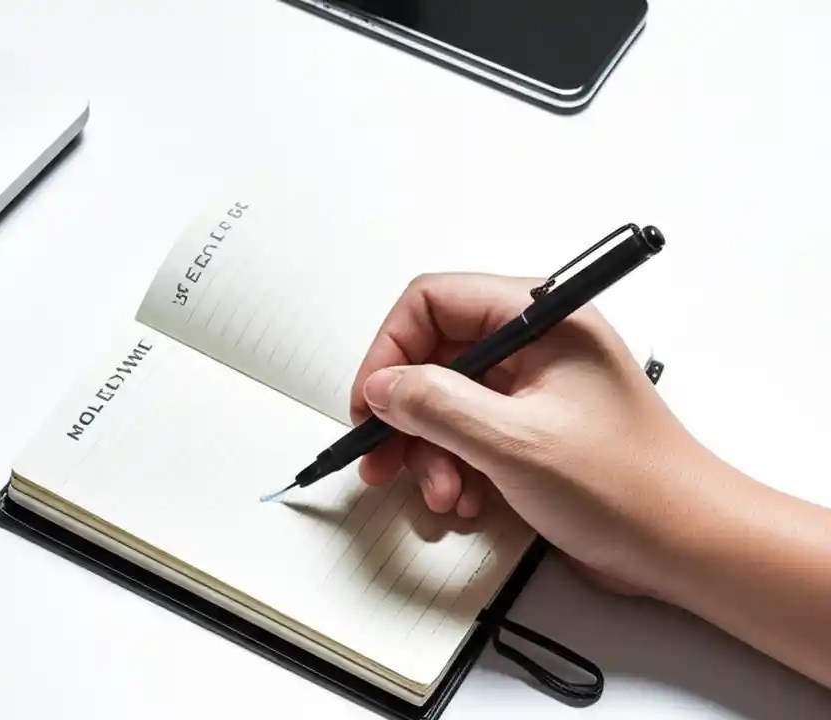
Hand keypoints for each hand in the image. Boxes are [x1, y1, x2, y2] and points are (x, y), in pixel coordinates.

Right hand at [351, 273, 714, 595]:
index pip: (433, 301)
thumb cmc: (628, 486)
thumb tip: (382, 387)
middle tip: (380, 459)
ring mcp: (534, 386)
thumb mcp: (515, 443)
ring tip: (442, 494)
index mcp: (541, 317)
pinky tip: (466, 501)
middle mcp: (536, 342)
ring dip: (429, 450)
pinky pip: (469, 433)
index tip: (371, 403)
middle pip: (434, 355)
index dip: (390, 349)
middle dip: (404, 412)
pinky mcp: (532, 427)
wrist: (687, 545)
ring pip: (446, 400)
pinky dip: (455, 467)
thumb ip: (437, 406)